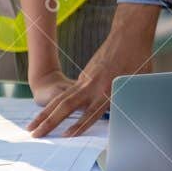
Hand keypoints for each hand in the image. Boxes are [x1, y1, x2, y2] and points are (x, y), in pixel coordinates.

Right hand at [26, 8, 155, 137]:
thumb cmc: (139, 59)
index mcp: (108, 90)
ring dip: (45, 114)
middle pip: (66, 106)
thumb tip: (127, 114)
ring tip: (32, 126)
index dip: (79, 125)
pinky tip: (46, 114)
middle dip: (49, 122)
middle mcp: (93, 86)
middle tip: (35, 135)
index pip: (91, 112)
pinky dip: (54, 104)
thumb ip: (127, 100)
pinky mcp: (84, 75)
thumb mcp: (139, 83)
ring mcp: (86, 80)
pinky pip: (66, 93)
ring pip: (61, 99)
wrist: (129, 35)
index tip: (65, 136)